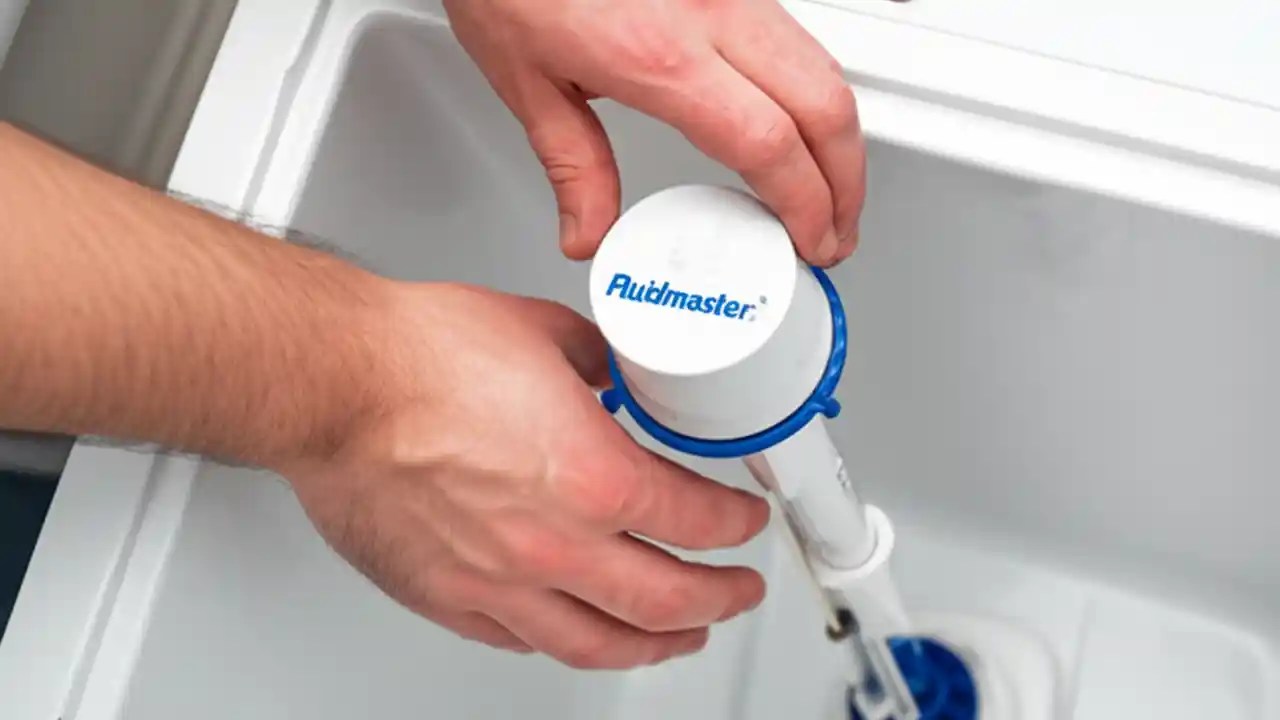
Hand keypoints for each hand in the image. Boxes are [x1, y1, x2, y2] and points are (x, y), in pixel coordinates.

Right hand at [281, 283, 770, 667]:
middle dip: (720, 598)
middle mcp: (554, 544)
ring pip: (601, 642)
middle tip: (738, 592)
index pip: (695, 520)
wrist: (332, 385)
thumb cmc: (416, 357)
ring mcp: (501, 582)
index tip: (742, 521)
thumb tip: (607, 372)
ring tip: (680, 637)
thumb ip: (592, 363)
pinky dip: (568, 643)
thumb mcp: (542, 333)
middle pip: (667, 598)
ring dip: (657, 644)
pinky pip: (525, 642)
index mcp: (594, 477)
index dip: (734, 525)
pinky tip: (579, 635)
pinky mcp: (449, 598)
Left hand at [445, 0, 864, 266]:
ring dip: (842, 138)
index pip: (768, 144)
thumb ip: (572, 167)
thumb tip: (589, 231)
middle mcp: (711, 13)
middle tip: (836, 232)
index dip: (804, 204)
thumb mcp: (527, 82)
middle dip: (847, 183)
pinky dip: (820, 93)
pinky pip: (801, 38)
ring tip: (829, 190)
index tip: (810, 242)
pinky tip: (804, 124)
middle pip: (826, 106)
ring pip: (825, 66)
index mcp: (659, 55)